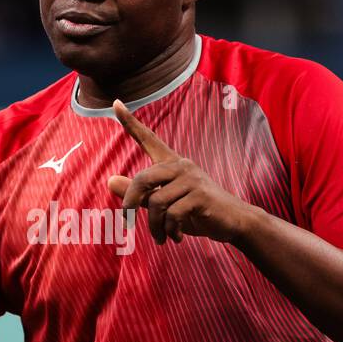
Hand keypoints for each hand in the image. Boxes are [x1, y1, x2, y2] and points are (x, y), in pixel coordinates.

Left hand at [106, 99, 257, 245]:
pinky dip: (169, 230)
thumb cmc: (197, 212)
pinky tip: (175, 237)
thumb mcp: (164, 204)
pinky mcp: (200, 196)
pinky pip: (172, 214)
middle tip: (128, 222)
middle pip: (143, 179)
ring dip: (154, 226)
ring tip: (161, 237)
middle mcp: (181, 166)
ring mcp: (192, 180)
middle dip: (130, 204)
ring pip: (156, 202)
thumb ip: (139, 194)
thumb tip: (110, 180)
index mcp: (171, 164)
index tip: (115, 104)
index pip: (148, 139)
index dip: (130, 123)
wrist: (232, 222)